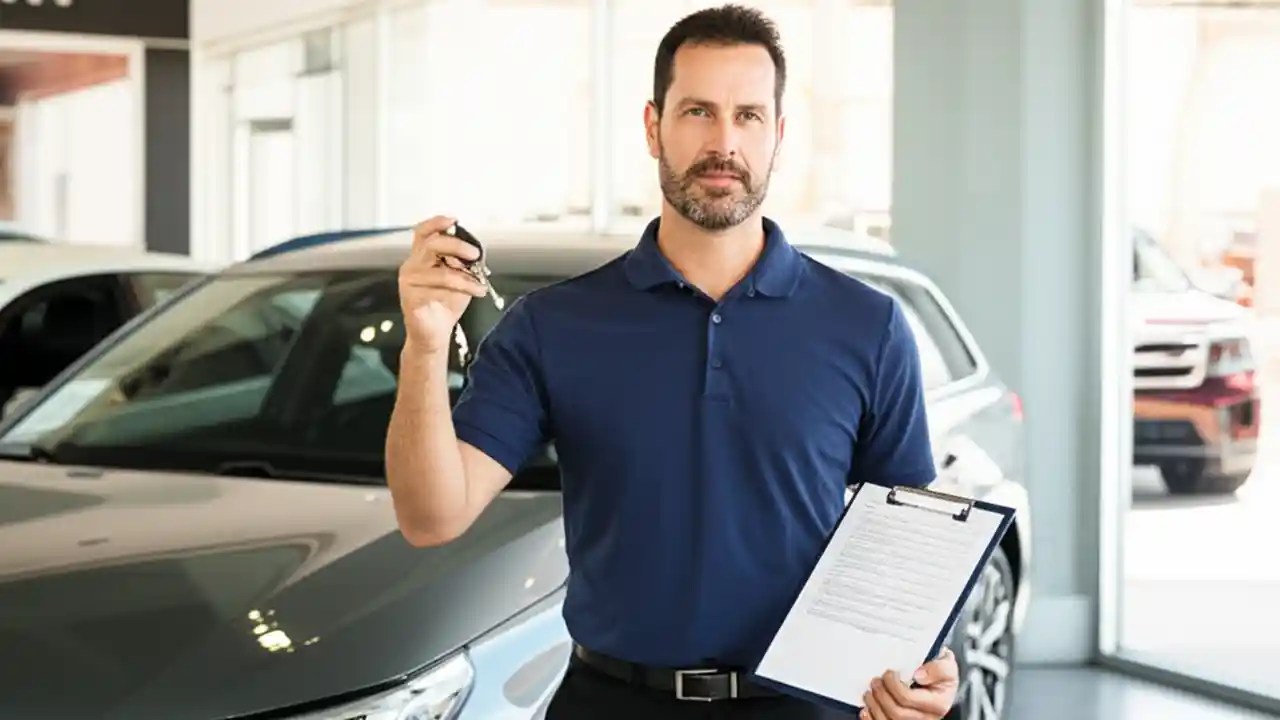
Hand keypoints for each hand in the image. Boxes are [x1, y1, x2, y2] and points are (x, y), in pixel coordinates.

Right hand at [398, 215, 489, 353]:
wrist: (435, 333)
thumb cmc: (445, 303)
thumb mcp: (460, 277)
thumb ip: (463, 263)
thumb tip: (475, 250)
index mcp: (422, 257)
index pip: (423, 232)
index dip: (436, 223)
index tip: (453, 219)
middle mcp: (412, 265)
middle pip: (431, 244)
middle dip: (456, 245)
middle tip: (474, 253)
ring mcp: (409, 281)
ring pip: (440, 271)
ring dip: (465, 277)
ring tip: (480, 285)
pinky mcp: (411, 297)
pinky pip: (438, 289)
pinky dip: (462, 289)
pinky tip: (476, 293)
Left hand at [861, 647, 958, 719]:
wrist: (941, 684)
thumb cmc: (941, 674)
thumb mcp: (947, 665)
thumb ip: (938, 668)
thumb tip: (919, 675)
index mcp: (937, 704)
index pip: (908, 699)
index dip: (893, 686)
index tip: (889, 673)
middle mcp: (927, 718)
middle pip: (896, 713)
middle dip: (881, 695)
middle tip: (875, 681)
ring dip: (874, 706)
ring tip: (870, 692)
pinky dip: (871, 718)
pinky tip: (867, 709)